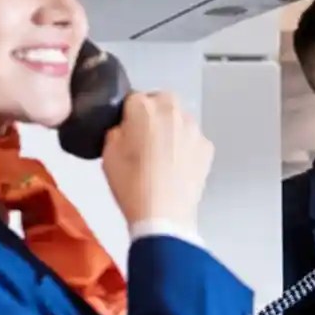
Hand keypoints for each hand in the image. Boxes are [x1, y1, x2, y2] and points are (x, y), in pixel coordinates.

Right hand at [101, 92, 212, 227]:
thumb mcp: (108, 155)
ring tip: (160, 156)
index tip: (126, 131)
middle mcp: (172, 110)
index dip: (127, 115)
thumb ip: (116, 131)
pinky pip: (193, 139)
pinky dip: (186, 147)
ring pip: (179, 119)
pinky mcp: (207, 146)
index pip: (132, 98)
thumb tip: (124, 129)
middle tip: (143, 140)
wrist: (164, 215)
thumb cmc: (131, 185)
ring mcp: (194, 128)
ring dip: (171, 129)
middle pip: (160, 102)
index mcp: (144, 107)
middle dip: (152, 115)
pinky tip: (176, 167)